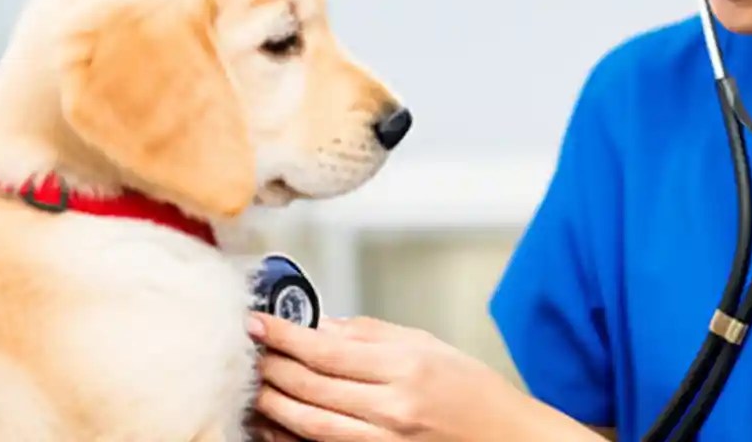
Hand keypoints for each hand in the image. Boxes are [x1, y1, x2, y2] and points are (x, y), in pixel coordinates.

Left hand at [247, 313, 598, 441]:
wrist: (506, 438)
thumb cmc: (474, 391)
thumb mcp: (429, 345)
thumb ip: (373, 334)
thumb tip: (325, 326)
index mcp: (406, 367)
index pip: (326, 349)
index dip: (283, 335)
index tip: (257, 322)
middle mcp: (392, 407)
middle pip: (310, 386)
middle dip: (270, 365)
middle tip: (246, 349)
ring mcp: (384, 441)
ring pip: (308, 423)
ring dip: (271, 403)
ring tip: (251, 384)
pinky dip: (290, 436)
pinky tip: (273, 422)